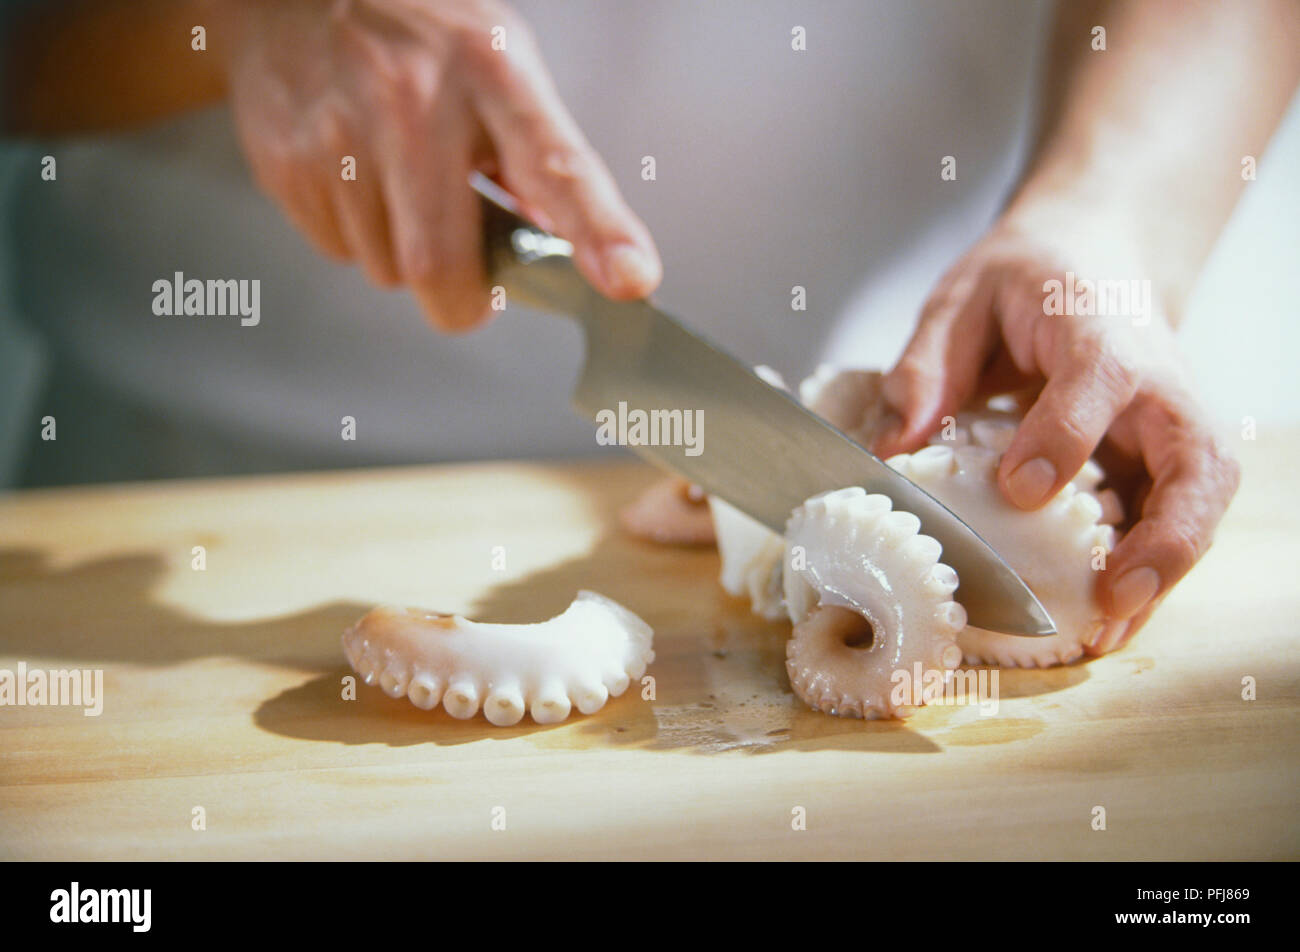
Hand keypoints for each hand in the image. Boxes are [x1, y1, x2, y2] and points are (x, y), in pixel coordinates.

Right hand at [215, 0, 660, 329]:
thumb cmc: (418, 36)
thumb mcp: (497, 65)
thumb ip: (539, 155)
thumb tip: (571, 244)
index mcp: (490, 72)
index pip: (555, 163)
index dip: (597, 229)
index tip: (628, 277)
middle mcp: (412, 101)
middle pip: (440, 265)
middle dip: (463, 301)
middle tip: (473, 284)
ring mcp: (341, 134)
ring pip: (389, 270)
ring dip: (407, 258)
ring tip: (400, 187)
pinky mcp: (289, 163)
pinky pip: (341, 251)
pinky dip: (360, 237)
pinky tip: (359, 179)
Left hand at [872, 196, 1240, 650]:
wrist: (1093, 259)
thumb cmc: (1023, 282)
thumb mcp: (960, 300)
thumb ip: (926, 366)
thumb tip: (893, 447)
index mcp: (1097, 327)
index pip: (1100, 376)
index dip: (1067, 432)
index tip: (1021, 487)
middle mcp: (1155, 380)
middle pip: (1196, 455)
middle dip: (1166, 531)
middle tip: (1113, 592)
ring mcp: (1171, 424)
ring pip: (1202, 499)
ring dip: (1167, 568)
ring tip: (1111, 629)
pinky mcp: (1166, 459)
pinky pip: (1178, 517)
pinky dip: (1153, 571)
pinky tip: (1108, 619)